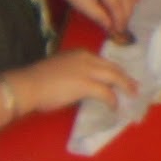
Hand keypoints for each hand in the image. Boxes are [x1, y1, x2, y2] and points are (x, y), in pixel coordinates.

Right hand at [11, 50, 137, 114]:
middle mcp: (86, 58)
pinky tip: (114, 107)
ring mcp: (87, 70)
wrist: (26, 86)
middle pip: (113, 67)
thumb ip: (75, 73)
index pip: (103, 61)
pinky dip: (112, 100)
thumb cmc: (38, 80)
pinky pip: (106, 93)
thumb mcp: (60, 69)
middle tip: (134, 86)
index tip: (120, 77)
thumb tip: (85, 86)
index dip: (114, 71)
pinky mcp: (86, 84)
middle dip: (125, 77)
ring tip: (131, 95)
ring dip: (125, 87)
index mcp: (79, 53)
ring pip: (114, 77)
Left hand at [53, 0, 141, 34]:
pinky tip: (131, 0)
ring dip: (132, 4)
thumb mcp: (81, 5)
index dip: (119, 19)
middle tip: (122, 26)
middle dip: (126, 14)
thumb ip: (98, 16)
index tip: (118, 30)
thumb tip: (112, 28)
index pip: (115, 3)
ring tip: (124, 15)